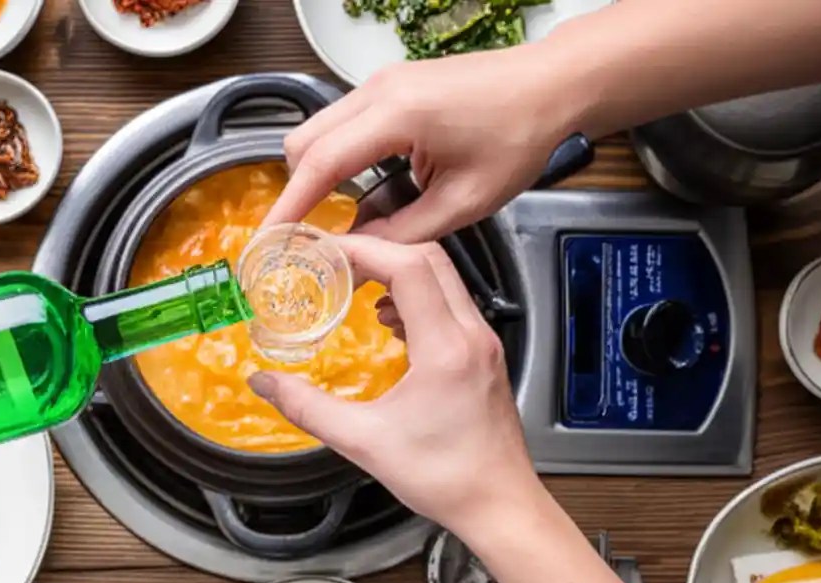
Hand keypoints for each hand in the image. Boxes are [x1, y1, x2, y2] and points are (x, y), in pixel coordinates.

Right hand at [246, 236, 537, 528]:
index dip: (364, 250)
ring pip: (444, 278)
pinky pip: (450, 304)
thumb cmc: (445, 478)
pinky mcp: (484, 356)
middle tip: (337, 264)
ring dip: (399, 273)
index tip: (327, 252)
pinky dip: (417, 297)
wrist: (500, 507)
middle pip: (429, 258)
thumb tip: (264, 381)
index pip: (409, 266)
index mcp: (446, 348)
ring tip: (357, 289)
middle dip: (379, 252)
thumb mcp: (363, 443)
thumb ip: (307, 407)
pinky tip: (390, 324)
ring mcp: (483, 343)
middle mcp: (472, 335)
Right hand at [264, 47, 580, 243]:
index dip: (289, 207)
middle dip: (298, 192)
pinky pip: (345, 125)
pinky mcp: (391, 88)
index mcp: (397, 115)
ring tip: (335, 220)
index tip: (269, 242)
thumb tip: (357, 259)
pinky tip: (366, 191)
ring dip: (321, 175)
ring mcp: (382, 84)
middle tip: (302, 237)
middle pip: (304, 143)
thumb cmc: (520, 135)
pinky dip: (342, 159)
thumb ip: (402, 234)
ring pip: (320, 131)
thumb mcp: (463, 202)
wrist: (551, 85)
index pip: (320, 164)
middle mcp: (379, 90)